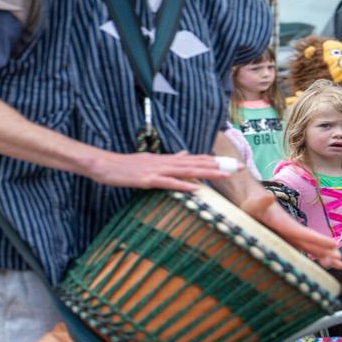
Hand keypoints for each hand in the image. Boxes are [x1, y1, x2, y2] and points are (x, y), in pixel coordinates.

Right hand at [86, 151, 229, 192]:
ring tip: (224, 174)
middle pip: (196, 164)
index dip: (213, 161)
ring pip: (187, 171)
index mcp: (166, 159)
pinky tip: (196, 187)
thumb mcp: (149, 160)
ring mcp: (157, 170)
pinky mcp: (148, 180)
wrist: (104, 165)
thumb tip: (184, 154)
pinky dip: (183, 185)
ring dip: (206, 173)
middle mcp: (165, 162)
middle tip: (237, 168)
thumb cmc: (125, 166)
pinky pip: (169, 183)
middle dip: (217, 166)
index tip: (230, 163)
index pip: (194, 159)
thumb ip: (168, 159)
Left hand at [240, 192, 341, 269]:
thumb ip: (260, 202)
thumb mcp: (253, 204)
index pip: (305, 234)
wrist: (253, 201)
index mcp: (286, 224)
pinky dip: (313, 257)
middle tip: (341, 261)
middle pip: (312, 243)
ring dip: (324, 256)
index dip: (319, 240)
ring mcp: (290, 236)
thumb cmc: (251, 204)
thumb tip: (269, 196)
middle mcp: (291, 230)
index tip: (334, 245)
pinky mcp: (286, 240)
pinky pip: (302, 250)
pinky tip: (323, 263)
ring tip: (339, 265)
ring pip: (310, 248)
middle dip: (327, 251)